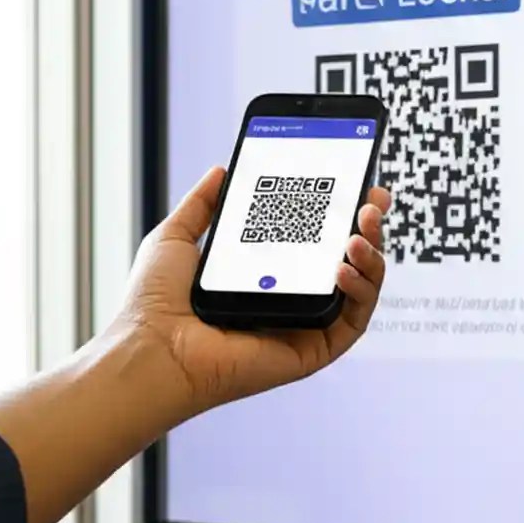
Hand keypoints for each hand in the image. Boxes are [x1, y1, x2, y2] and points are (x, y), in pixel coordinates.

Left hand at [115, 166, 390, 416]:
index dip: (342, 213)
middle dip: (368, 228)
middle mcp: (292, 299)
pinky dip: (360, 292)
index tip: (356, 185)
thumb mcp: (177, 236)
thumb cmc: (155, 304)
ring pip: (361, 289)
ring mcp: (306, 326)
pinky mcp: (313, 351)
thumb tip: (222, 171)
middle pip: (349, 260)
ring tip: (360, 231)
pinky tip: (344, 268)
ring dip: (372, 256)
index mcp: (267, 274)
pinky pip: (354, 321)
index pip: (317, 240)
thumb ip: (202, 204)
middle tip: (372, 202)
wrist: (151, 347)